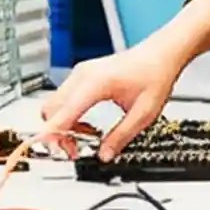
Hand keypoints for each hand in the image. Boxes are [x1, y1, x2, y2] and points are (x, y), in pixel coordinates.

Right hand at [39, 44, 183, 160]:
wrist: (161, 54)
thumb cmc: (155, 74)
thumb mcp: (144, 114)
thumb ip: (121, 136)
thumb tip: (104, 155)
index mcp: (96, 83)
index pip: (63, 113)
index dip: (52, 135)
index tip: (48, 150)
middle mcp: (83, 75)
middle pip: (51, 110)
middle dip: (57, 134)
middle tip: (75, 150)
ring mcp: (81, 73)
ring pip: (55, 105)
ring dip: (63, 126)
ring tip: (86, 138)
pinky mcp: (83, 75)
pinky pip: (64, 100)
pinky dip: (69, 116)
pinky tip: (86, 125)